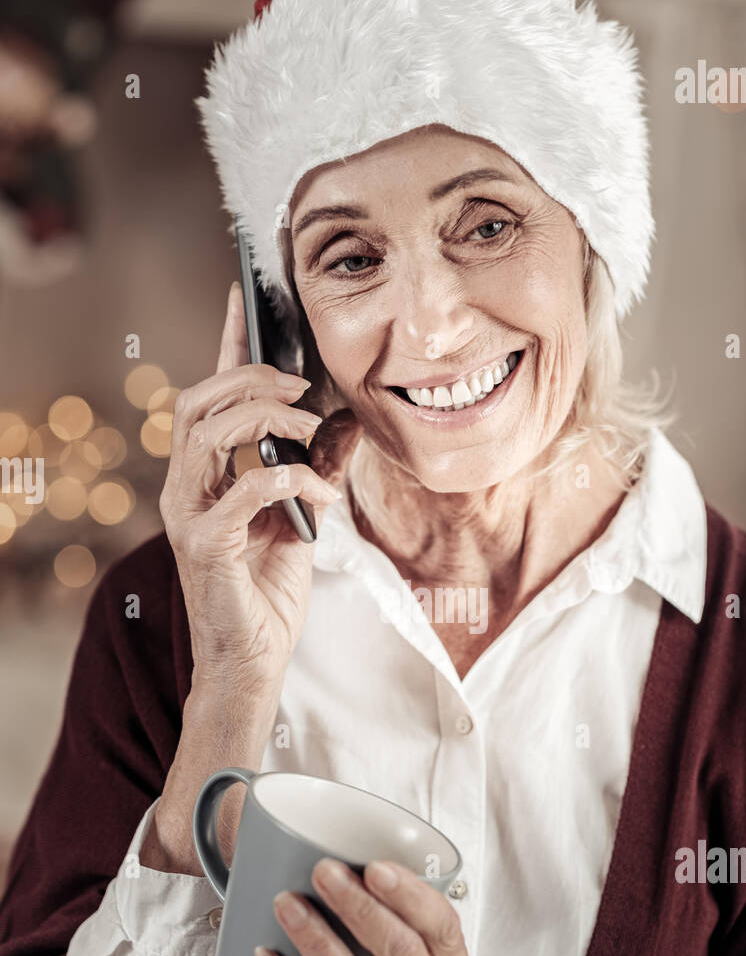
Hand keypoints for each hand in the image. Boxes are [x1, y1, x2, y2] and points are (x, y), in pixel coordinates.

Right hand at [160, 281, 362, 696]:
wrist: (253, 661)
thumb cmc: (269, 593)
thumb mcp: (303, 518)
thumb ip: (318, 468)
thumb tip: (350, 419)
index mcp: (206, 473)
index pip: (209, 393)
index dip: (225, 342)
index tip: (243, 294)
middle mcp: (186, 486)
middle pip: (198, 399)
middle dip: (251, 381)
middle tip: (301, 389)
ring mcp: (187, 513)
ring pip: (207, 430)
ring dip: (265, 419)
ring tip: (307, 431)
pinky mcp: (202, 544)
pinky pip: (238, 489)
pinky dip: (284, 479)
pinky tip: (316, 496)